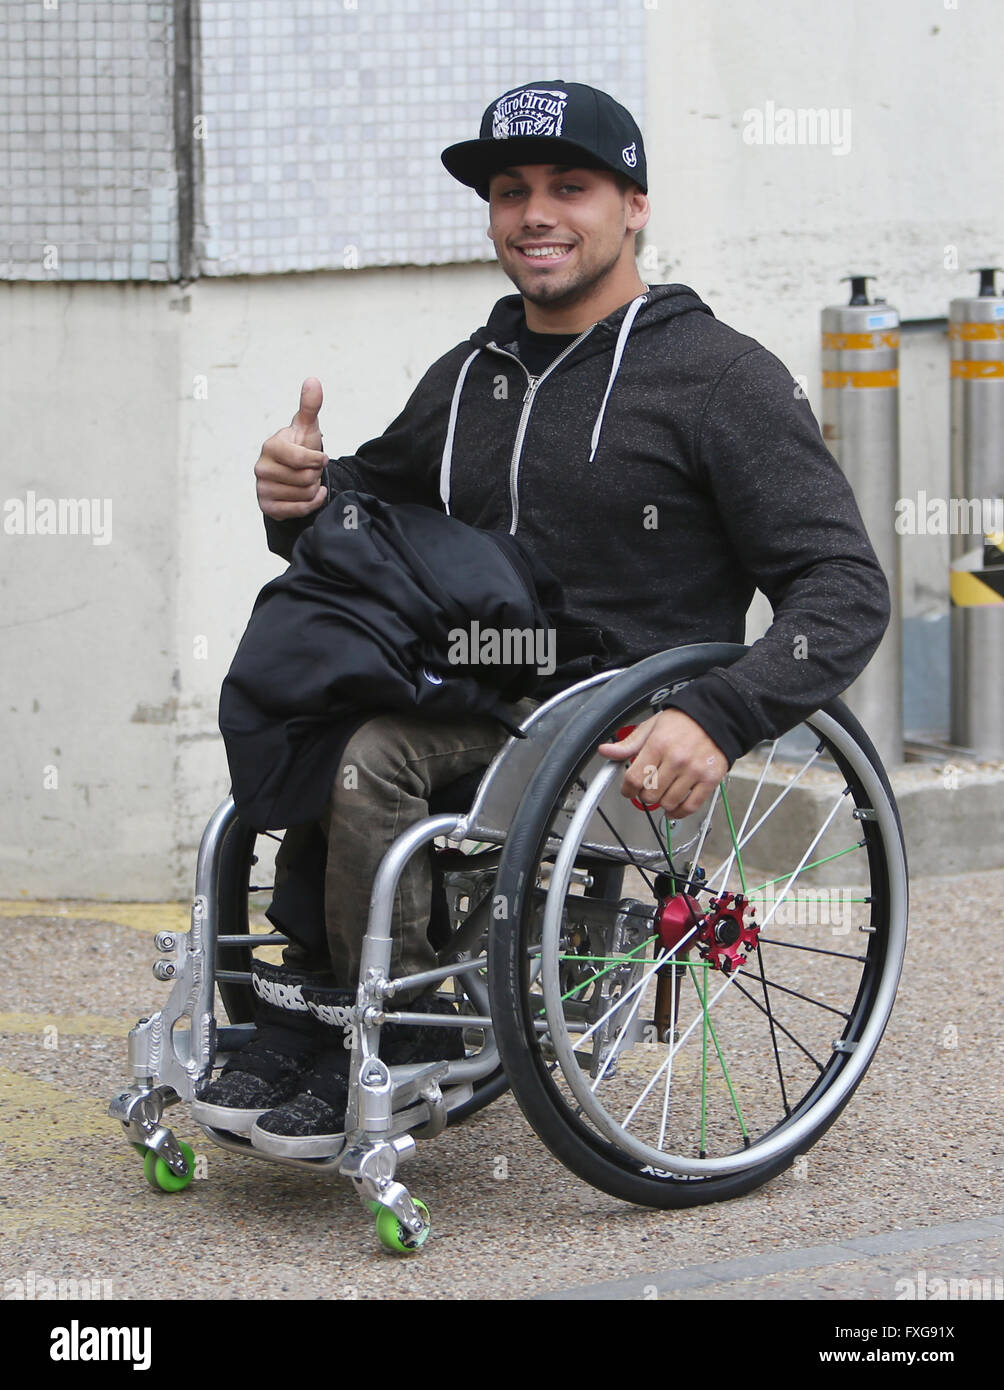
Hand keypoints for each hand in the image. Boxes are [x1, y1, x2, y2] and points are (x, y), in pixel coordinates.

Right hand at [255, 377, 328, 519]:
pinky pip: (298, 510)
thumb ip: (310, 406)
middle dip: (315, 475)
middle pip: (305, 479)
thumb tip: (313, 380)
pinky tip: (311, 495)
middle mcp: (261, 467)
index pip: (301, 459)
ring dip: (313, 489)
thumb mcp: (307, 427)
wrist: (292, 475)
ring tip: (306, 481)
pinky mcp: (267, 507)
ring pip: (304, 494)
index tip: (321, 457)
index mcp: (271, 446)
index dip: (317, 460)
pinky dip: (312, 503)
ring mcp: (262, 488)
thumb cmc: (300, 448)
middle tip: (310, 470)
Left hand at [597, 709, 727, 817]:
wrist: (714, 716)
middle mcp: (677, 759)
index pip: (634, 779)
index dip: (627, 789)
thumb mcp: (651, 727)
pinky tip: (673, 809)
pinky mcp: (709, 780)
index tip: (628, 790)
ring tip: (661, 794)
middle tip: (646, 789)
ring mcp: (694, 771)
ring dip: (661, 804)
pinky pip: (691, 806)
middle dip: (643, 795)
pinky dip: (679, 813)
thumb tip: (606, 751)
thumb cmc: (682, 722)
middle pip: (650, 794)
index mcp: (658, 745)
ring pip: (668, 803)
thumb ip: (628, 744)